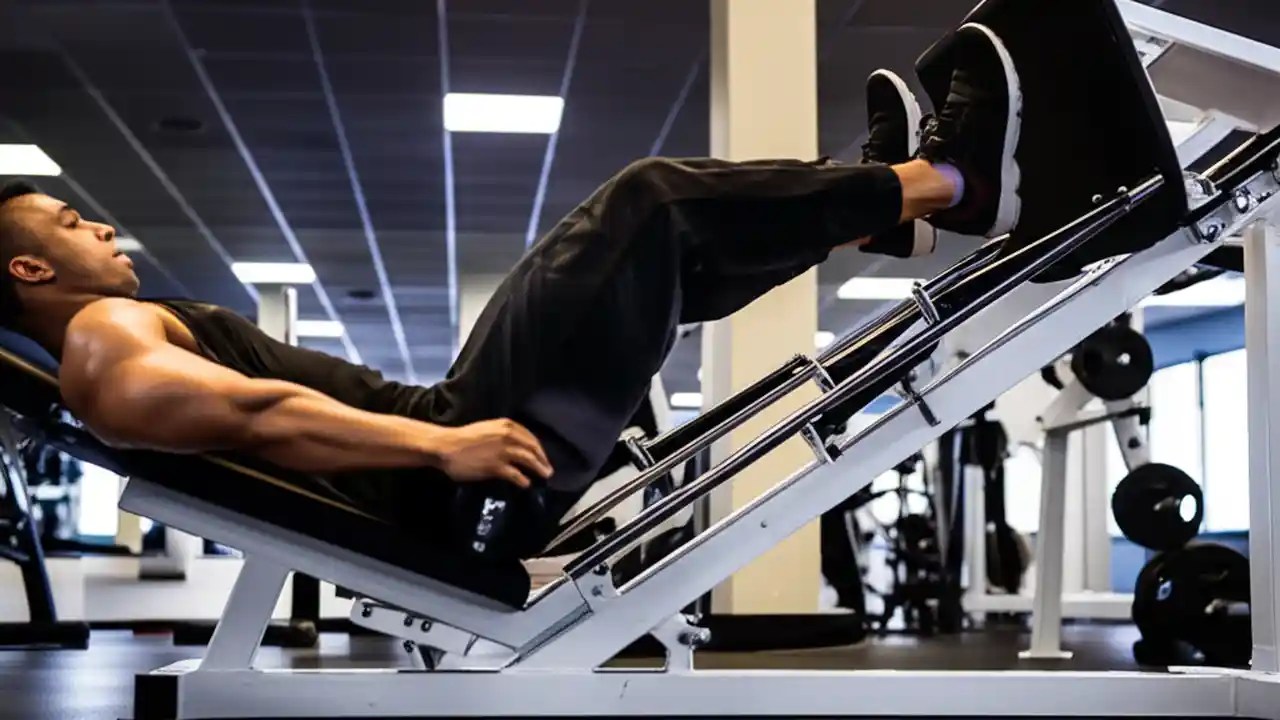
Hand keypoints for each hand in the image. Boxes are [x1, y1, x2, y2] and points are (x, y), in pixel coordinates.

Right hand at [436, 419, 552, 488]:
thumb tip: (515, 447)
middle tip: (548, 470)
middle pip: (533, 448)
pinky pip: (516, 474)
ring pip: (529, 460)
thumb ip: (503, 435)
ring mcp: (503, 451)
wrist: (446, 446)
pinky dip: (523, 480)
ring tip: (544, 477)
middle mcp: (508, 436)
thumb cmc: (463, 438)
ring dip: (539, 469)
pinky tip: (526, 484)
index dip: (539, 448)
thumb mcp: (487, 429)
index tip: (542, 456)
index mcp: (506, 425)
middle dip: (543, 460)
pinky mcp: (496, 466)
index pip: (530, 437)